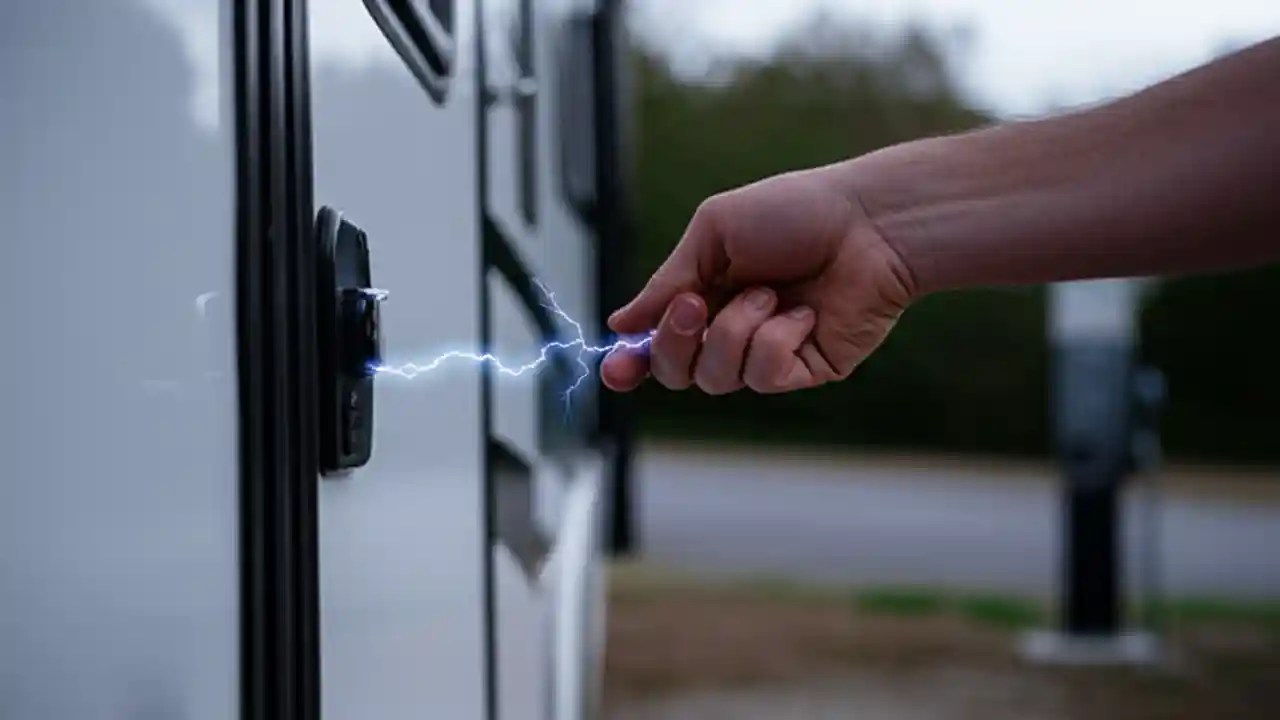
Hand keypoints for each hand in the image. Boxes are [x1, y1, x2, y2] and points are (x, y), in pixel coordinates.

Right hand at [601, 165, 916, 393]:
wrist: (869, 221)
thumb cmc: (796, 211)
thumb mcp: (713, 232)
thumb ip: (668, 280)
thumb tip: (621, 322)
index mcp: (706, 293)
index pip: (658, 341)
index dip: (632, 360)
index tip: (614, 368)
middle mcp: (732, 327)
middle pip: (677, 371)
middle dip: (675, 343)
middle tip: (696, 305)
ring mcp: (769, 352)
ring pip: (716, 378)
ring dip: (734, 330)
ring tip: (770, 293)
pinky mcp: (805, 369)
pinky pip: (764, 376)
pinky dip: (774, 341)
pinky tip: (803, 314)